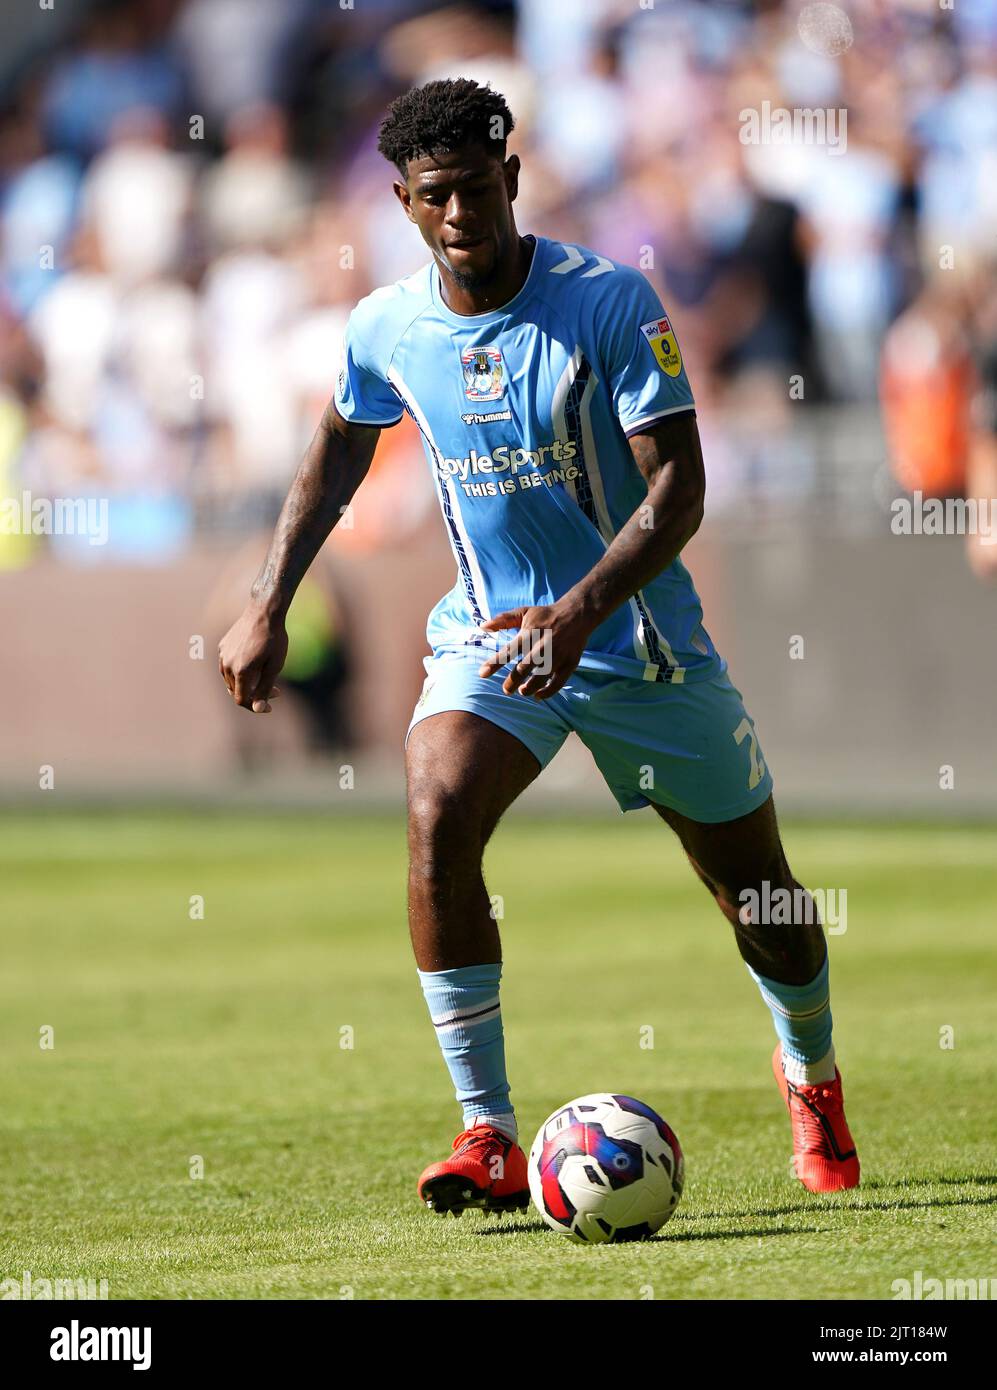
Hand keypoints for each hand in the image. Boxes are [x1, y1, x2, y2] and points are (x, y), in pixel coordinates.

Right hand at [218, 603, 288, 712]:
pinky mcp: (222, 647)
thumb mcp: (275, 666)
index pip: (241, 700)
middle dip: (255, 695)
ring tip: (265, 677)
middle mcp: (227, 664)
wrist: (263, 611)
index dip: (256, 707)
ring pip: (231, 680)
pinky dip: (240, 671)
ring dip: (247, 684)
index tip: (271, 706)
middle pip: (236, 691)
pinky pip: (228, 666)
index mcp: (240, 671)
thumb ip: (265, 689)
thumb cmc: (274, 639)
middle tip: (275, 690)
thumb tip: (257, 709)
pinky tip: (255, 663)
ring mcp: (223, 655)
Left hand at [477, 600, 591, 698]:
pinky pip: (559, 682)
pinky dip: (548, 692)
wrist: (577, 614)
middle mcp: (544, 644)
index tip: (482, 673)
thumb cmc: (546, 614)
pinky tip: (538, 696)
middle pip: (525, 667)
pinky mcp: (570, 663)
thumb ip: (503, 620)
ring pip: (542, 677)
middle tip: (506, 690)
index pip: (509, 650)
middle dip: (513, 681)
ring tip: (522, 691)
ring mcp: (558, 655)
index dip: (495, 663)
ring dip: (530, 688)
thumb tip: (482, 627)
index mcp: (530, 632)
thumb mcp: (524, 612)